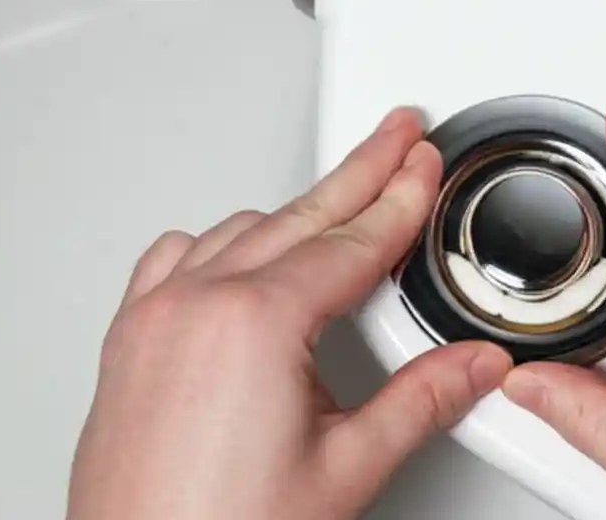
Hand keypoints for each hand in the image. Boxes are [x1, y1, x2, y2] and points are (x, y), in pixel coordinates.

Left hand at [68, 108, 511, 519]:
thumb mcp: (347, 470)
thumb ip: (420, 402)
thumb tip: (474, 365)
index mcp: (254, 325)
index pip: (351, 243)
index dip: (400, 198)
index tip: (423, 163)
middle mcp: (196, 307)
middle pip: (300, 216)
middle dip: (360, 171)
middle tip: (399, 136)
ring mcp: (154, 320)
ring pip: (240, 231)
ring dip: (299, 212)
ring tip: (345, 200)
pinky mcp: (130, 342)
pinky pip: (179, 259)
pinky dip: (224, 243)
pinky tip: (249, 250)